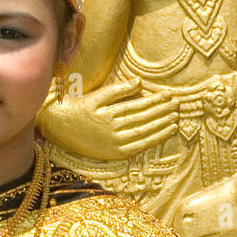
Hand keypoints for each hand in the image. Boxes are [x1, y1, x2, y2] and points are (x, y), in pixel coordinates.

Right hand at [40, 78, 175, 160]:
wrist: (59, 129)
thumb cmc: (77, 109)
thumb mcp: (95, 96)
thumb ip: (118, 90)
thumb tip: (139, 83)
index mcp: (108, 113)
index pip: (138, 105)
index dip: (155, 100)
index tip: (168, 94)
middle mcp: (112, 129)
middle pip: (143, 118)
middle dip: (162, 111)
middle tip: (177, 104)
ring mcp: (114, 143)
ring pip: (144, 132)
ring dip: (162, 124)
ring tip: (176, 117)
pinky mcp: (114, 154)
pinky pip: (140, 147)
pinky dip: (155, 139)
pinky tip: (167, 132)